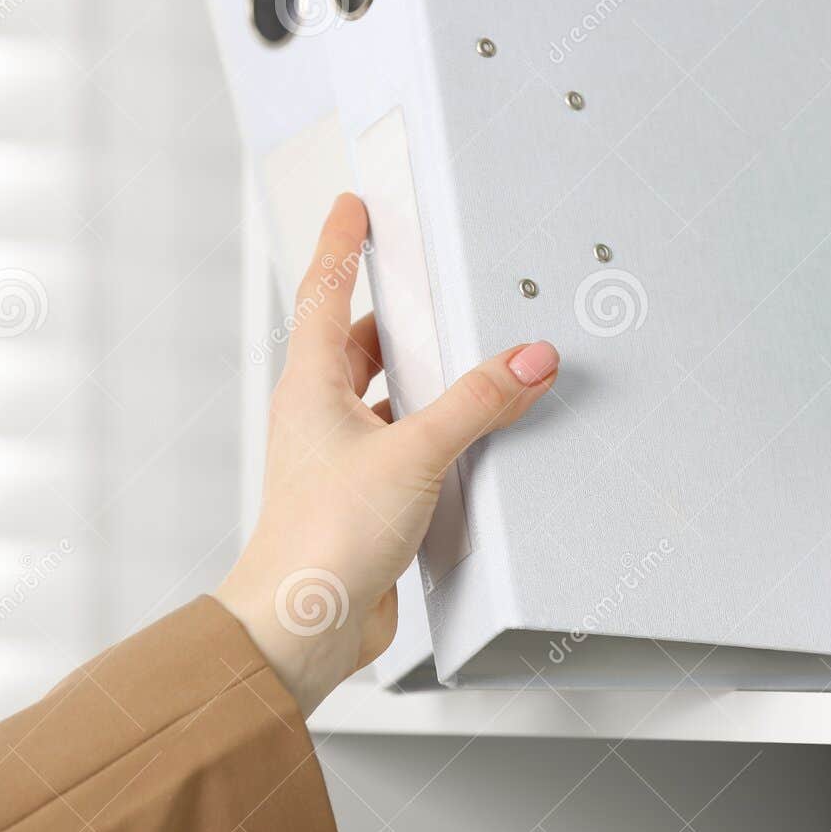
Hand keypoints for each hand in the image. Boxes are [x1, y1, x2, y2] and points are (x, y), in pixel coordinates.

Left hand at [215, 195, 558, 715]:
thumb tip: (527, 358)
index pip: (322, 290)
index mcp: (310, 387)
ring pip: (382, 399)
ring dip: (420, 379)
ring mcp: (339, 460)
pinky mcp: (364, 500)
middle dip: (393, 313)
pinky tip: (468, 438)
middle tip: (428, 280)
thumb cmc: (323, 538)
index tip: (353, 207)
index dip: (341, 243)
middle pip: (355, 343)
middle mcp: (318, 417)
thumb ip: (476, 403)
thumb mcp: (413, 454)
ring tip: (467, 356)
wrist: (302, 624)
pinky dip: (433, 434)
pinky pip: (402, 448)